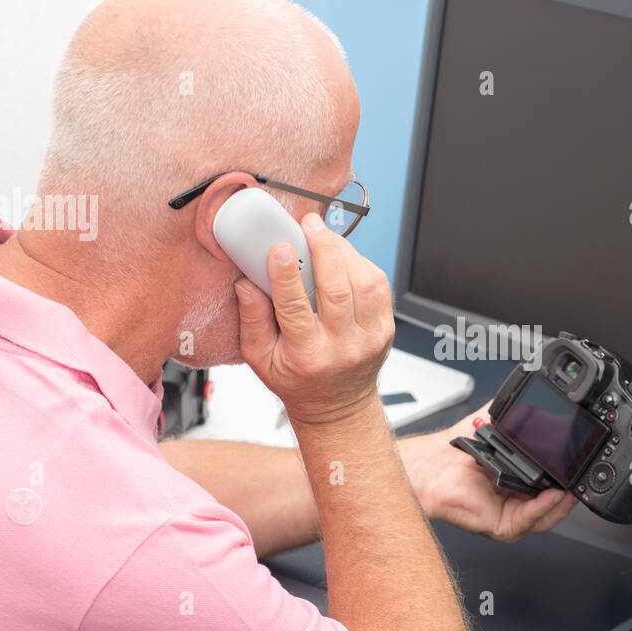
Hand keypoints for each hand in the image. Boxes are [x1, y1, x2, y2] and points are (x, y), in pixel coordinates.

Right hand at [234, 211, 394, 425]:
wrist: (337, 407)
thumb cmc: (297, 381)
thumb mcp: (260, 359)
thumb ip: (251, 320)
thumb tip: (246, 282)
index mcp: (307, 356)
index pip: (295, 308)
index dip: (286, 274)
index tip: (280, 247)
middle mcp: (343, 347)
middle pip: (337, 288)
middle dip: (323, 248)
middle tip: (309, 224)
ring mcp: (369, 338)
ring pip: (363, 282)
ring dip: (344, 251)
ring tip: (324, 236)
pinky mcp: (385, 329)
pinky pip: (378, 285)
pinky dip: (361, 263)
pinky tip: (343, 256)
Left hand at [403, 405, 578, 542]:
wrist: (432, 465)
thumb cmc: (458, 452)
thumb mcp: (500, 427)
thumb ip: (523, 418)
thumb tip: (546, 404)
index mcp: (521, 481)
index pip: (553, 484)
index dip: (569, 476)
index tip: (581, 463)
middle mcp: (518, 502)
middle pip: (557, 504)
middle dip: (573, 493)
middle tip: (583, 477)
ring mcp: (512, 516)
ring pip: (548, 516)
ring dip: (564, 503)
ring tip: (572, 487)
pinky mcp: (502, 526)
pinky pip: (529, 519)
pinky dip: (544, 508)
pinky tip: (553, 495)